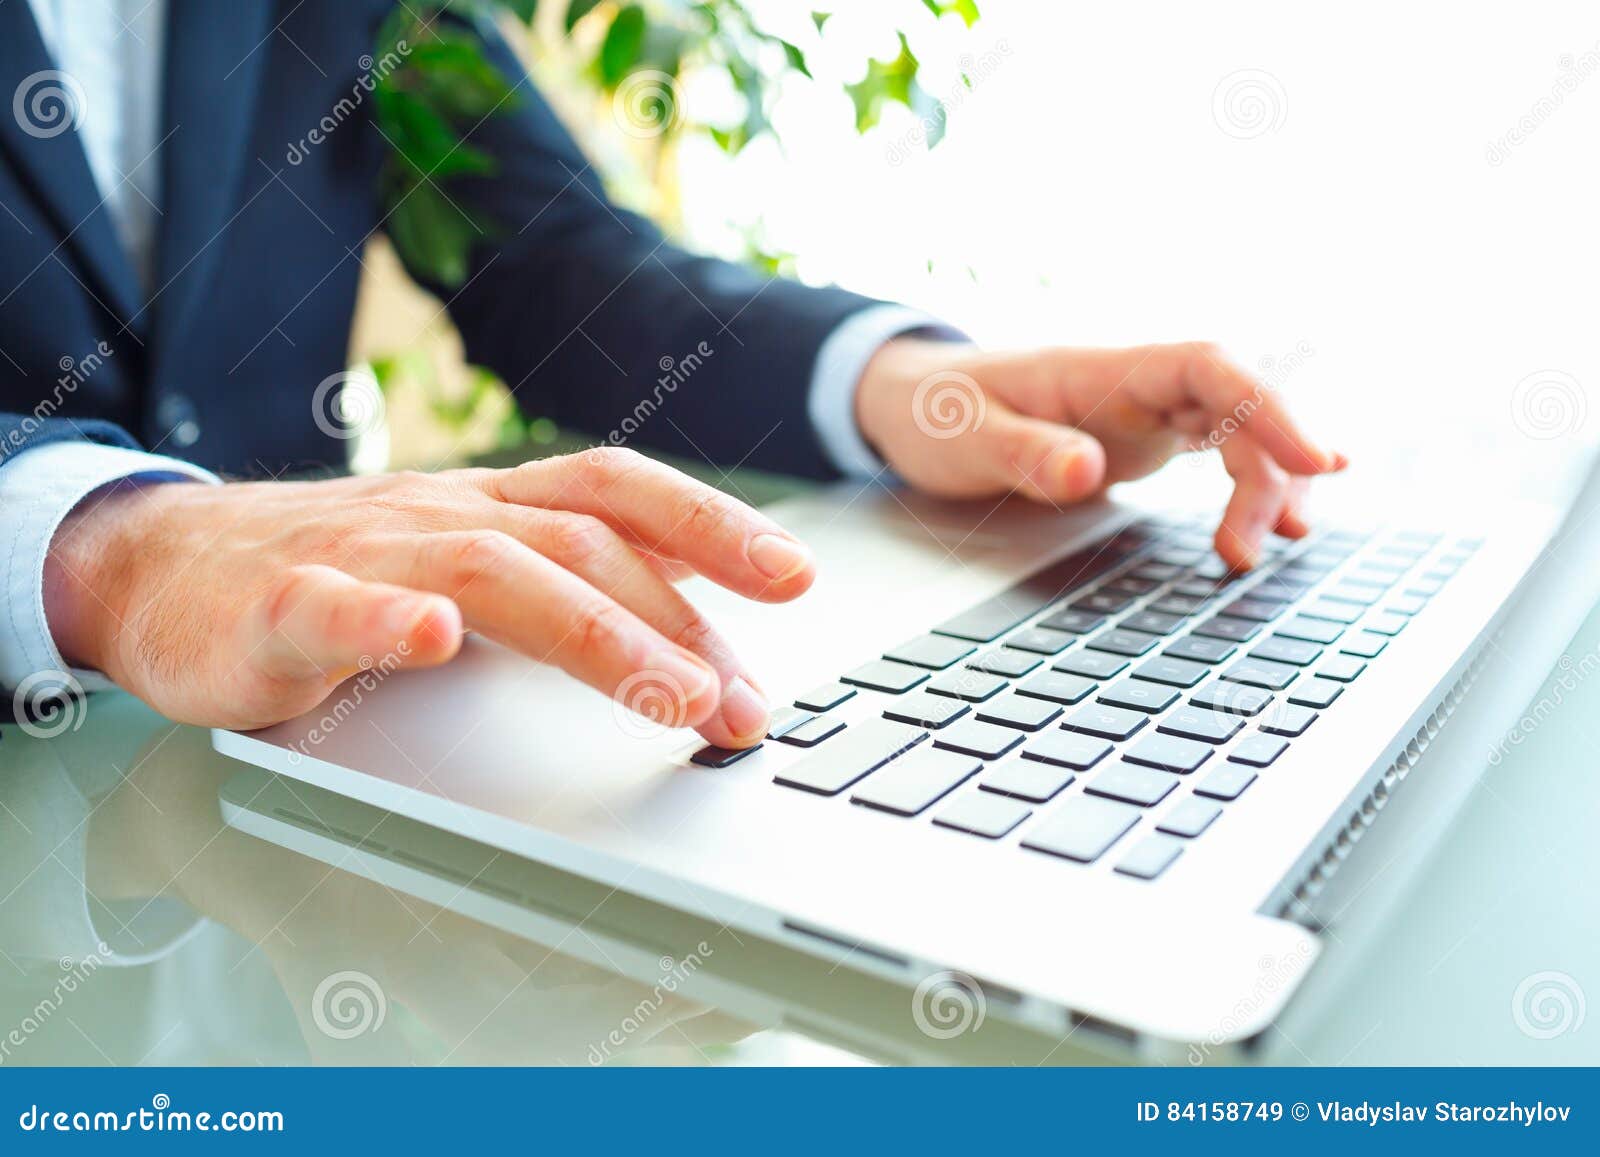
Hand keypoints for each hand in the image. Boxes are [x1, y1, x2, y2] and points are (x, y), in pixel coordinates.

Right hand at [45, 448, 815, 743]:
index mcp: (497, 506)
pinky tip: (430, 642)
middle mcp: (445, 516)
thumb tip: (699, 604)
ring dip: (590, 635)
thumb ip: (572, 577)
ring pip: (488, 575)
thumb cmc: (346, 571)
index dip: (712, 524)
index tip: (795, 575)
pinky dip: (384, 624)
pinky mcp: (279, 607)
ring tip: (664, 695)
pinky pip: (333, 608)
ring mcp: (363, 555)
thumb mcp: (476, 560)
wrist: (172, 566)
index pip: (619, 493)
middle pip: (580, 545)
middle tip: (745, 704)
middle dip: (677, 625)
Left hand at [854, 339, 1346, 568]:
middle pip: (1237, 408)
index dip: (1269, 406)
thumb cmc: (935, 412)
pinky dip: (1252, 481)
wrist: (912, 403)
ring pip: (1237, 433)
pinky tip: (1282, 514)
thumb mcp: (962, 438)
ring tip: (1256, 551)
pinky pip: (1219, 450)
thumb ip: (1024, 453)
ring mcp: (1145, 410)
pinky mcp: (1143, 439)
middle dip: (1265, 474)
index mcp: (1099, 370)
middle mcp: (1135, 384)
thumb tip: (1085, 471)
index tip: (1314, 459)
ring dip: (1262, 487)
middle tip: (1248, 551)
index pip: (1208, 367)